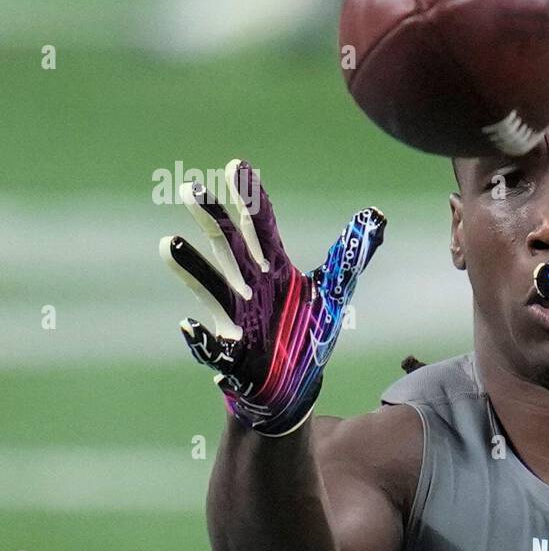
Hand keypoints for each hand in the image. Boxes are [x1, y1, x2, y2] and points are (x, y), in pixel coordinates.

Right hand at [160, 159, 385, 435]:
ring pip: (210, 289)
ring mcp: (235, 320)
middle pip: (229, 247)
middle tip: (190, 187)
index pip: (261, 227)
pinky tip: (189, 327)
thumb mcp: (335, 290)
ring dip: (191, 268)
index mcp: (273, 269)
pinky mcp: (231, 356)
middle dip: (213, 219)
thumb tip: (377, 215)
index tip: (237, 165)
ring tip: (169, 244)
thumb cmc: (307, 331)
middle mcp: (248, 287)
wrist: (291, 385)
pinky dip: (199, 340)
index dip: (251, 198)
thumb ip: (351, 254)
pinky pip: (210, 347)